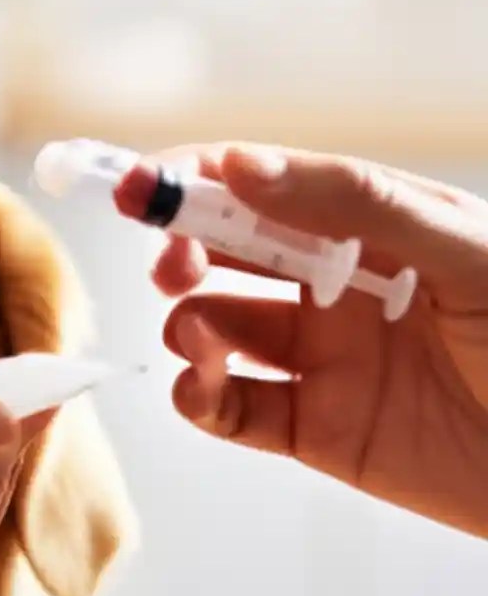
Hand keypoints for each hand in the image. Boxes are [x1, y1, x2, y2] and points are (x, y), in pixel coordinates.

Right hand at [134, 143, 487, 537]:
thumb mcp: (467, 253)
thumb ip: (353, 205)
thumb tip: (240, 165)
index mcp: (378, 228)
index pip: (271, 186)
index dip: (200, 178)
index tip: (140, 184)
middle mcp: (342, 287)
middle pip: (231, 251)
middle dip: (183, 247)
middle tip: (169, 262)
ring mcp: (325, 360)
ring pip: (220, 330)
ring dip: (190, 327)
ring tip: (203, 341)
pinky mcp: (316, 430)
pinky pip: (234, 409)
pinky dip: (199, 397)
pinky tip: (200, 389)